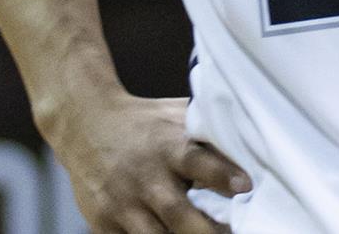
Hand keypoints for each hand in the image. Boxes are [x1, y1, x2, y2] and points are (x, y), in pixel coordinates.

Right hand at [47, 92, 250, 233]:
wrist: (83, 122)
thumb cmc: (143, 122)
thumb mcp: (176, 116)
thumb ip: (209, 133)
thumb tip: (254, 143)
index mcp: (167, 146)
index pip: (196, 160)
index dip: (222, 174)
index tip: (246, 185)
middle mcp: (144, 176)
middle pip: (177, 212)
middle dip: (206, 231)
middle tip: (232, 233)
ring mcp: (122, 203)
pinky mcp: (103, 222)